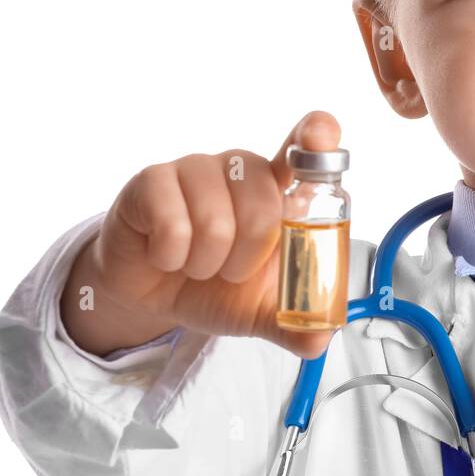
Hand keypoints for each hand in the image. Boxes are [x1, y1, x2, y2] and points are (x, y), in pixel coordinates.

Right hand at [62, 111, 343, 359]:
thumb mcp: (262, 311)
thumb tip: (320, 340)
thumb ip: (296, 322)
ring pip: (217, 220)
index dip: (316, 139)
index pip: (305, 150)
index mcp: (278, 190)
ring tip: (197, 263)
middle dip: (249, 259)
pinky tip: (166, 256)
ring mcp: (197, 169)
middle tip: (230, 270)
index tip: (322, 135)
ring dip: (207, 263)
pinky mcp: (152, 180)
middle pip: (265, 206)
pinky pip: (172, 224)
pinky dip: (173, 257)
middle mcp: (241, 169)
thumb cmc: (215, 287)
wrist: (154, 298)